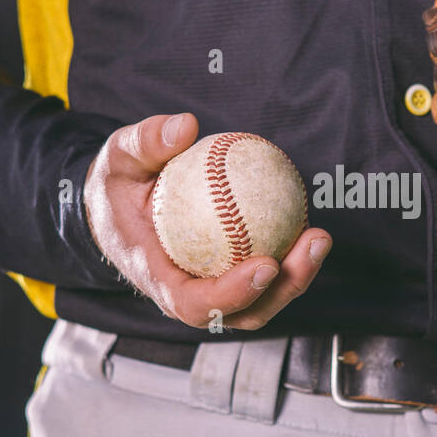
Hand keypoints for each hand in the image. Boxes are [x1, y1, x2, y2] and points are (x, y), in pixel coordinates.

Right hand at [83, 112, 331, 329]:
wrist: (116, 209)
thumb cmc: (117, 185)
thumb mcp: (118, 158)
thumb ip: (145, 142)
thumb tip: (186, 125)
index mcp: (158, 279)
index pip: (197, 304)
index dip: (234, 293)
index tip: (266, 264)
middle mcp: (189, 295)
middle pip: (246, 311)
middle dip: (286, 287)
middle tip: (313, 242)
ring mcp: (213, 290)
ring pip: (263, 299)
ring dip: (298, 275)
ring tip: (320, 236)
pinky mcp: (230, 276)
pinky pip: (266, 273)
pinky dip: (289, 254)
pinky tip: (309, 220)